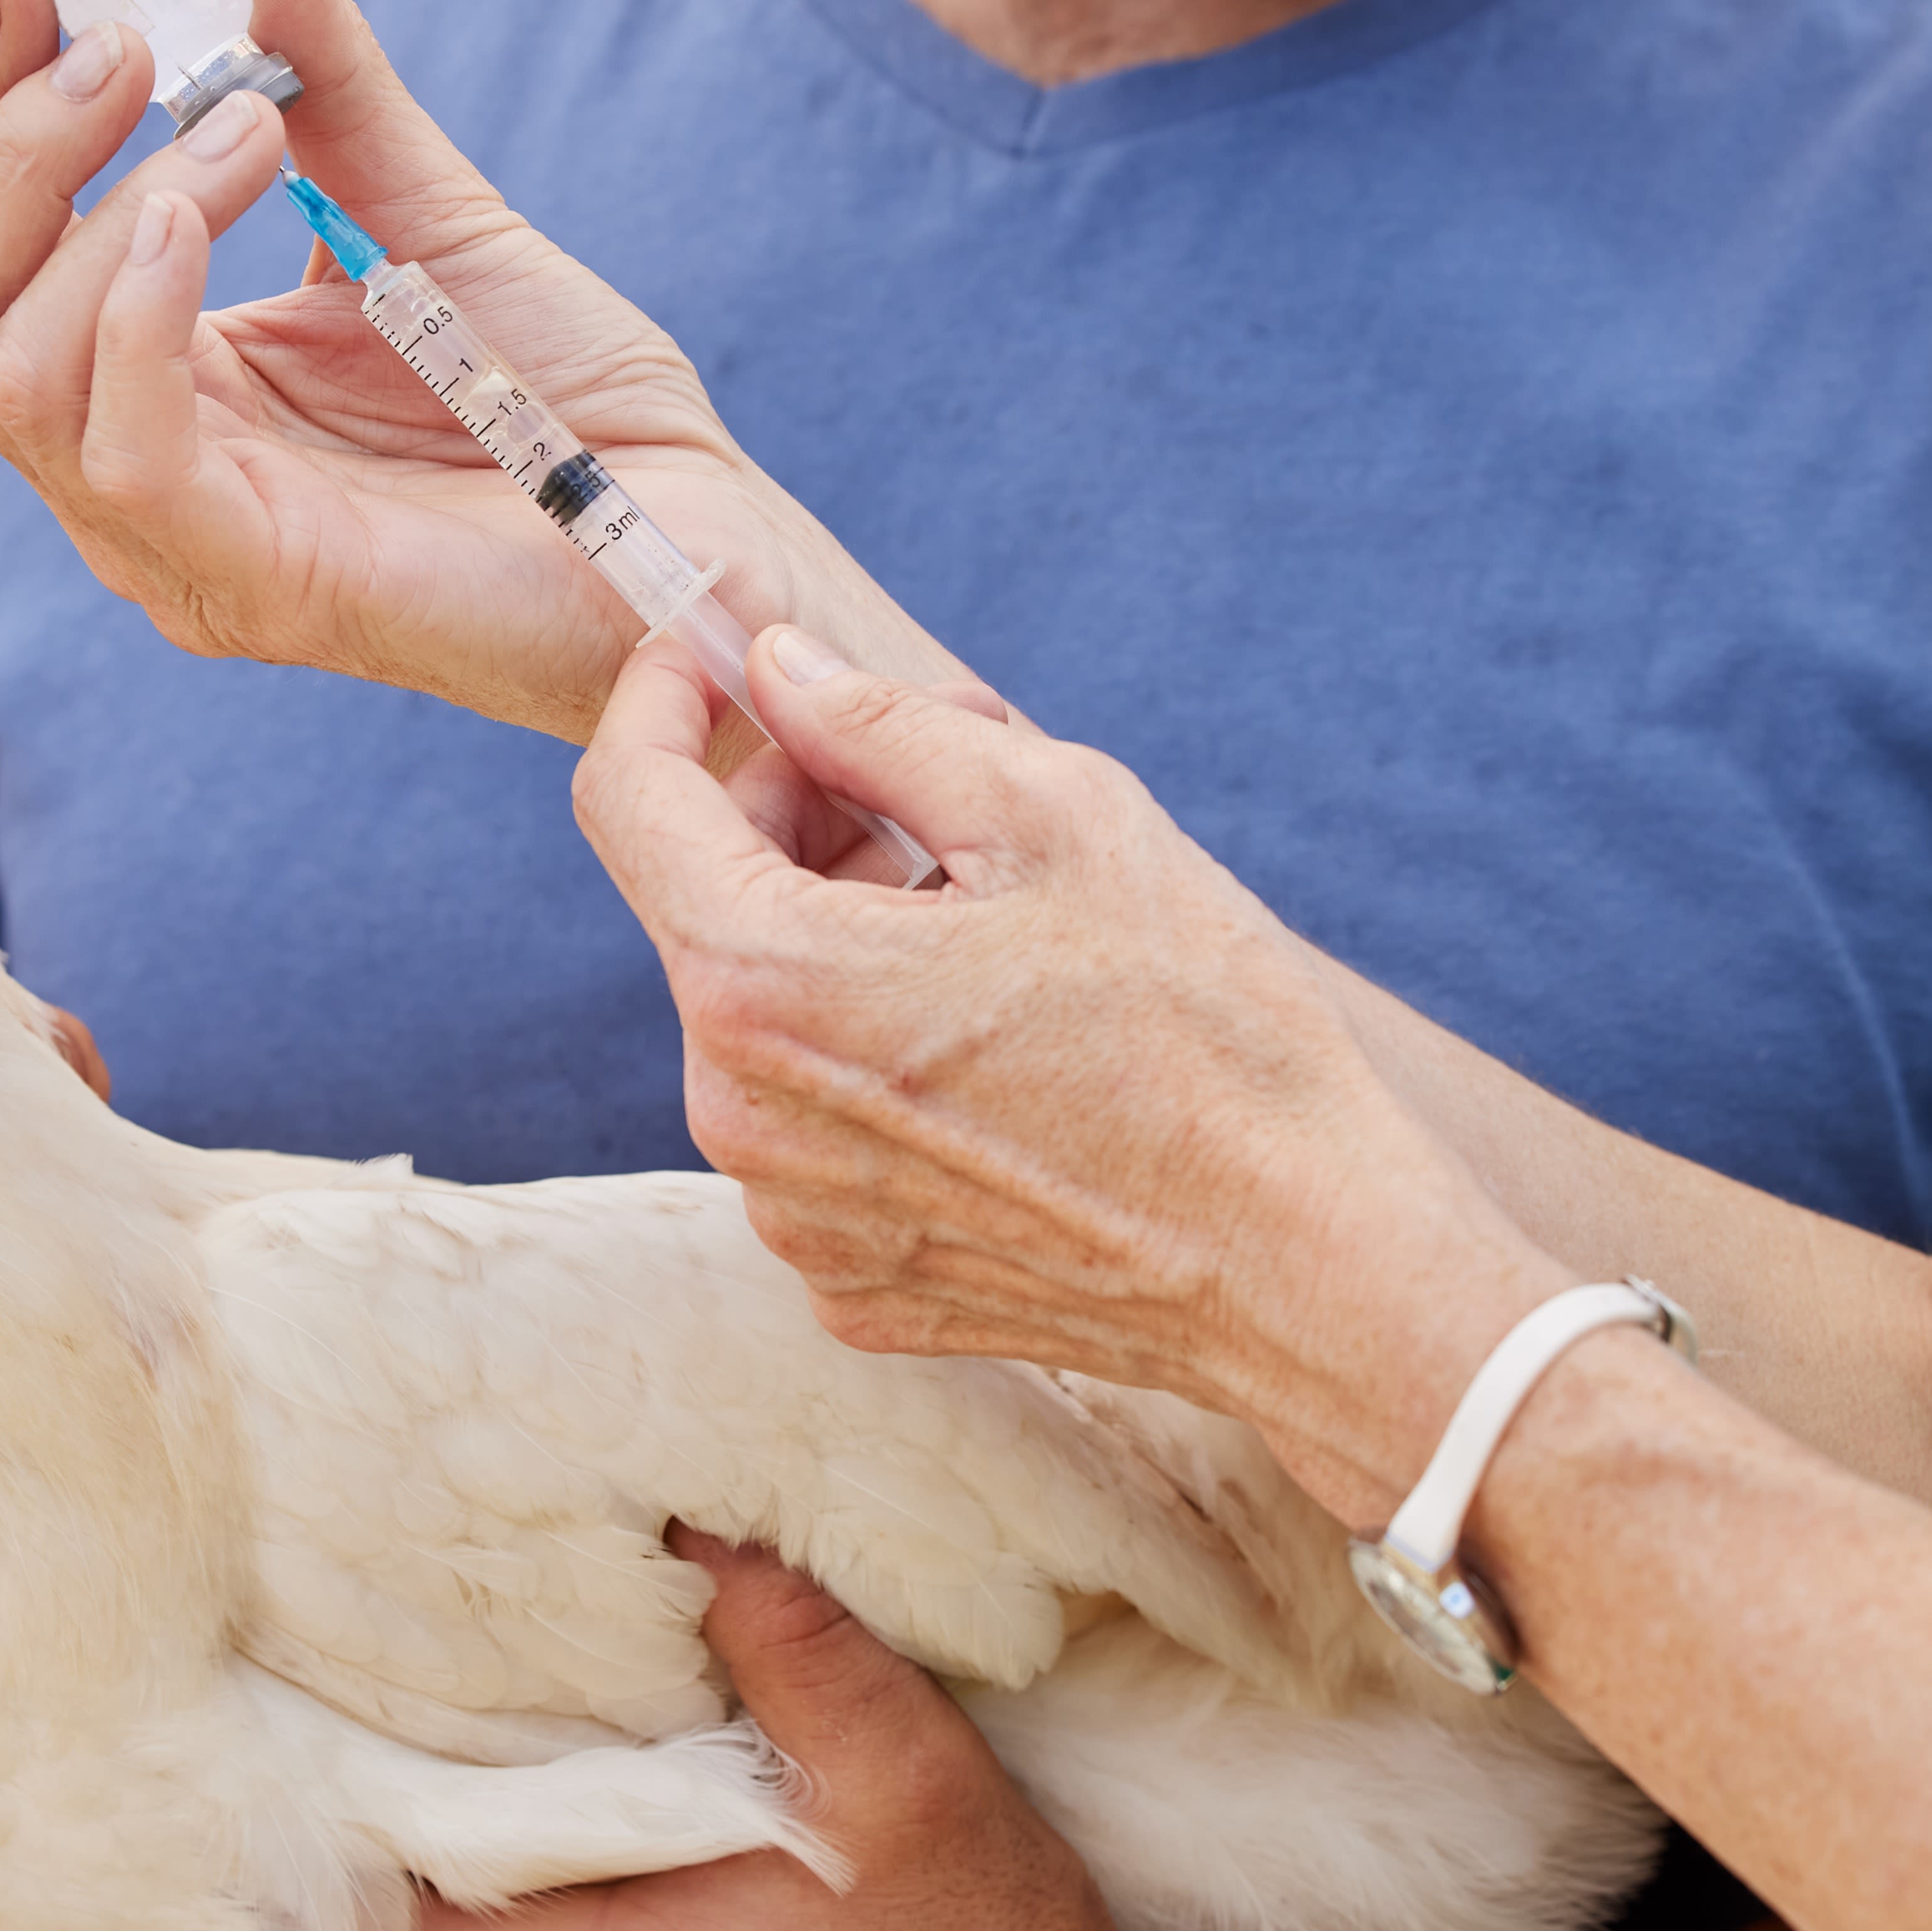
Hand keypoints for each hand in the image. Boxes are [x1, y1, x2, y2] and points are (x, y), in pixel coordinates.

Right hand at [0, 0, 851, 741]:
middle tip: (133, 43)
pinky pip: (119, 452)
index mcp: (153, 383)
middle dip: (11, 147)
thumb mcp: (424, 201)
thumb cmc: (564, 399)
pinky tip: (188, 221)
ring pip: (9, 370)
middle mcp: (130, 470)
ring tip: (238, 130)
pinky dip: (135, 317)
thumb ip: (323, 74)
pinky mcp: (251, 583)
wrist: (697, 529)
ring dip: (104, 212)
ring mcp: (176, 542)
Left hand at [574, 637, 1564, 1523]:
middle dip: (800, 816)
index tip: (717, 649)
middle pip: (706, 907)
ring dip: (845, 940)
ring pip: (767, 1018)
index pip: (626, 798)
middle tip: (940, 778)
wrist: (1305, 1261)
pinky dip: (881, 1061)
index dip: (662, 698)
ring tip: (1000, 922)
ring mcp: (791, 1213)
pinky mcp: (852, 1281)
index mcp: (765, 983)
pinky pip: (823, 1128)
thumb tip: (776, 664)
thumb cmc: (1202, 1028)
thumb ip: (881, 724)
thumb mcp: (1057, 813)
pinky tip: (1004, 1048)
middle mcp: (740, 1113)